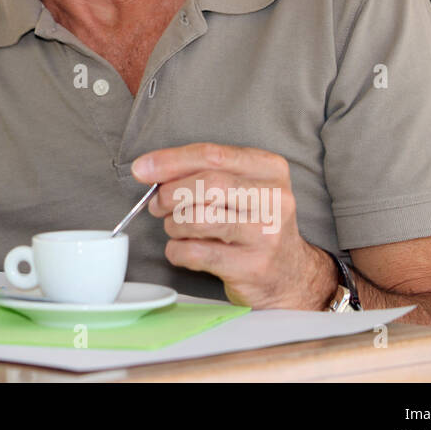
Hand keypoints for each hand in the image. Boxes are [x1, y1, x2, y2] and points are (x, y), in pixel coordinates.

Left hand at [131, 142, 334, 308]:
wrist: (289, 274)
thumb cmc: (252, 223)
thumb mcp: (239, 188)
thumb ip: (201, 172)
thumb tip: (147, 169)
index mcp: (270, 169)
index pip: (213, 155)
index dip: (170, 160)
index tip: (142, 168)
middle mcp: (275, 199)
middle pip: (207, 185)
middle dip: (170, 194)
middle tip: (157, 205)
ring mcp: (267, 235)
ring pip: (199, 219)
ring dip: (173, 224)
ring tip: (174, 228)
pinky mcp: (253, 267)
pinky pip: (196, 253)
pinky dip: (177, 251)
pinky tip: (181, 250)